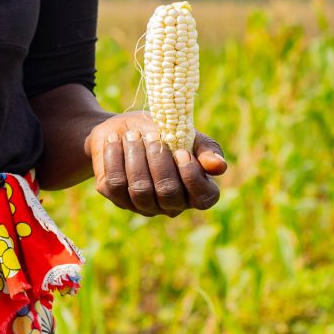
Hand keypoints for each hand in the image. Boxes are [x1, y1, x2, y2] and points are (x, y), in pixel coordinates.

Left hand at [84, 111, 226, 217]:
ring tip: (132, 135)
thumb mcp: (184, 132)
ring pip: (141, 190)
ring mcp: (144, 205)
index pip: (204, 198)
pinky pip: (116, 184)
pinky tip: (114, 140)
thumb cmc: (160, 131)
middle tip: (151, 135)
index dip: (192, 176)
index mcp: (195, 189)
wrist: (122, 128)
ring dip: (135, 157)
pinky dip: (115, 157)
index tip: (181, 151)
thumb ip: (204, 148)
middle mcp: (172, 204)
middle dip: (158, 160)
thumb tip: (219, 167)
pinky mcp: (118, 199)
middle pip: (168, 193)